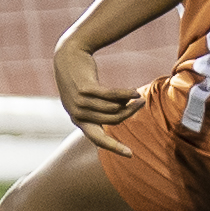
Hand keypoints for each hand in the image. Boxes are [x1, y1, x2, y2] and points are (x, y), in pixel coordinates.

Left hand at [53, 40, 143, 156]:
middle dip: (130, 113)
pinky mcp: (85, 89)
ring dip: (129, 102)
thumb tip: (124, 112)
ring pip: (113, 108)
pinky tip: (135, 91)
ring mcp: (80, 102)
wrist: (67, 55)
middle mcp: (77, 114)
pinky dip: (126, 94)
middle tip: (142, 104)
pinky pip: (111, 96)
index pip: (98, 139)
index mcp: (78, 120)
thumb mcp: (88, 97)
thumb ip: (100, 109)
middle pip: (112, 120)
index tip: (131, 155)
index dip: (115, 147)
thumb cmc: (81, 78)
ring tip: (137, 94)